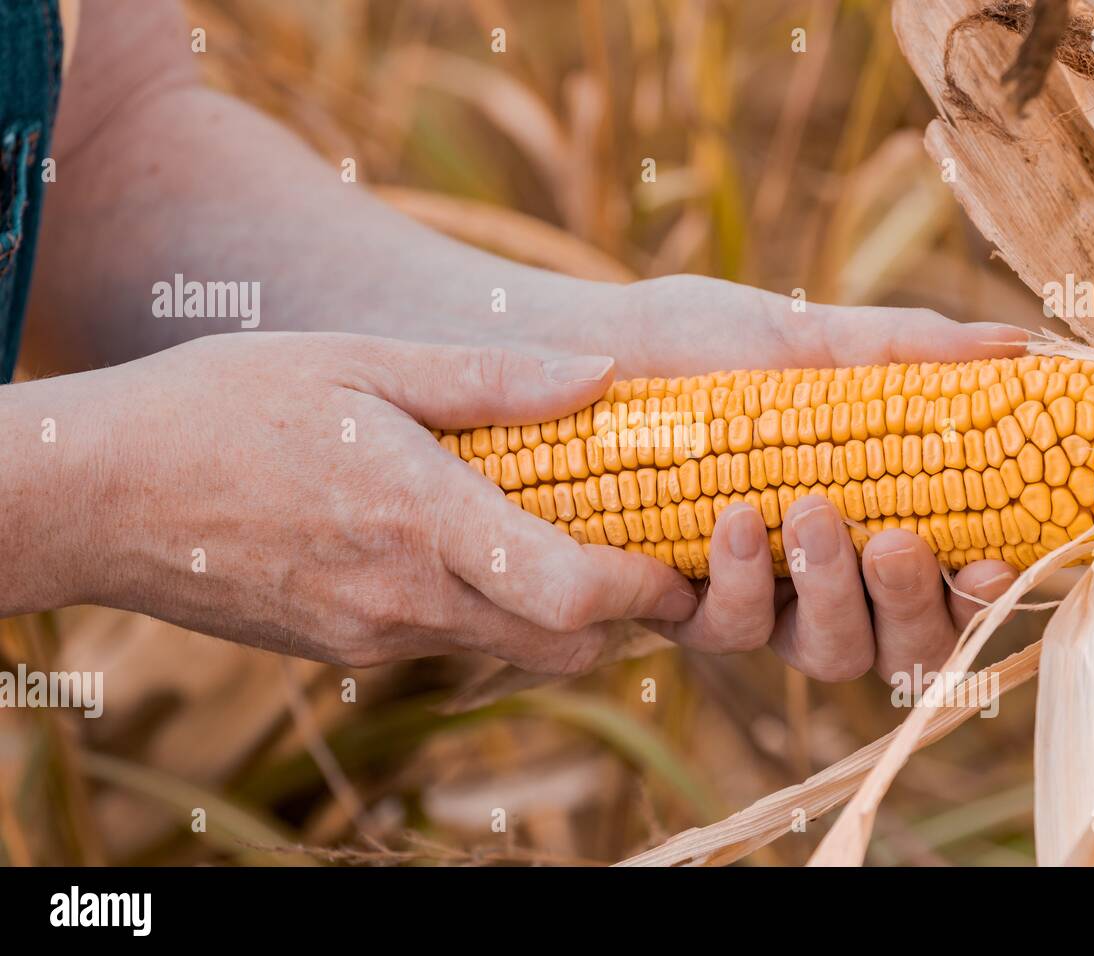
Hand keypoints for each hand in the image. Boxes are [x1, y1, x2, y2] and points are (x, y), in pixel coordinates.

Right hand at [12, 333, 698, 671]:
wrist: (99, 493)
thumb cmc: (224, 406)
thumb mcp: (361, 363)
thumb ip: (490, 378)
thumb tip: (603, 377)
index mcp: (421, 521)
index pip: (573, 596)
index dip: (646, 589)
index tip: (681, 557)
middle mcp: (406, 600)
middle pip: (561, 646)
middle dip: (620, 612)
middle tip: (640, 547)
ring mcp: (373, 637)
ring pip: (507, 650)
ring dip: (554, 612)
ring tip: (562, 536)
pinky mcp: (343, 649)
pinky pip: (446, 643)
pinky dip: (486, 611)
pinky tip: (470, 548)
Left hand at [548, 275, 1025, 680]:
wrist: (592, 350)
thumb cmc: (710, 345)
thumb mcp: (810, 338)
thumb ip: (906, 349)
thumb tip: (1016, 342)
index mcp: (876, 518)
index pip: (953, 586)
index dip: (981, 595)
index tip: (991, 559)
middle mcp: (826, 577)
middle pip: (903, 647)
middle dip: (911, 605)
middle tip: (895, 539)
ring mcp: (758, 599)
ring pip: (826, 654)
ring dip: (832, 594)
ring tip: (810, 510)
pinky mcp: (682, 605)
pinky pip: (727, 631)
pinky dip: (741, 581)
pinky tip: (734, 519)